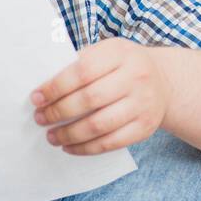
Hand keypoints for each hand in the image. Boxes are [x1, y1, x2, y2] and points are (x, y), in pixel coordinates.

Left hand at [30, 37, 169, 153]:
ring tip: (51, 136)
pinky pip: (110, 142)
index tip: (36, 98)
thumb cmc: (121, 66)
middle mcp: (136, 76)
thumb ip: (80, 64)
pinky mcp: (145, 127)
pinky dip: (85, 148)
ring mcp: (143, 103)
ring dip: (69, 134)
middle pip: (89, 99)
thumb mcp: (106, 53)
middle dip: (59, 112)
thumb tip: (43, 88)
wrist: (163, 81)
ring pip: (98, 125)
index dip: (56, 87)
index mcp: (120, 53)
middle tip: (40, 118)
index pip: (82, 71)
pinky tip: (69, 146)